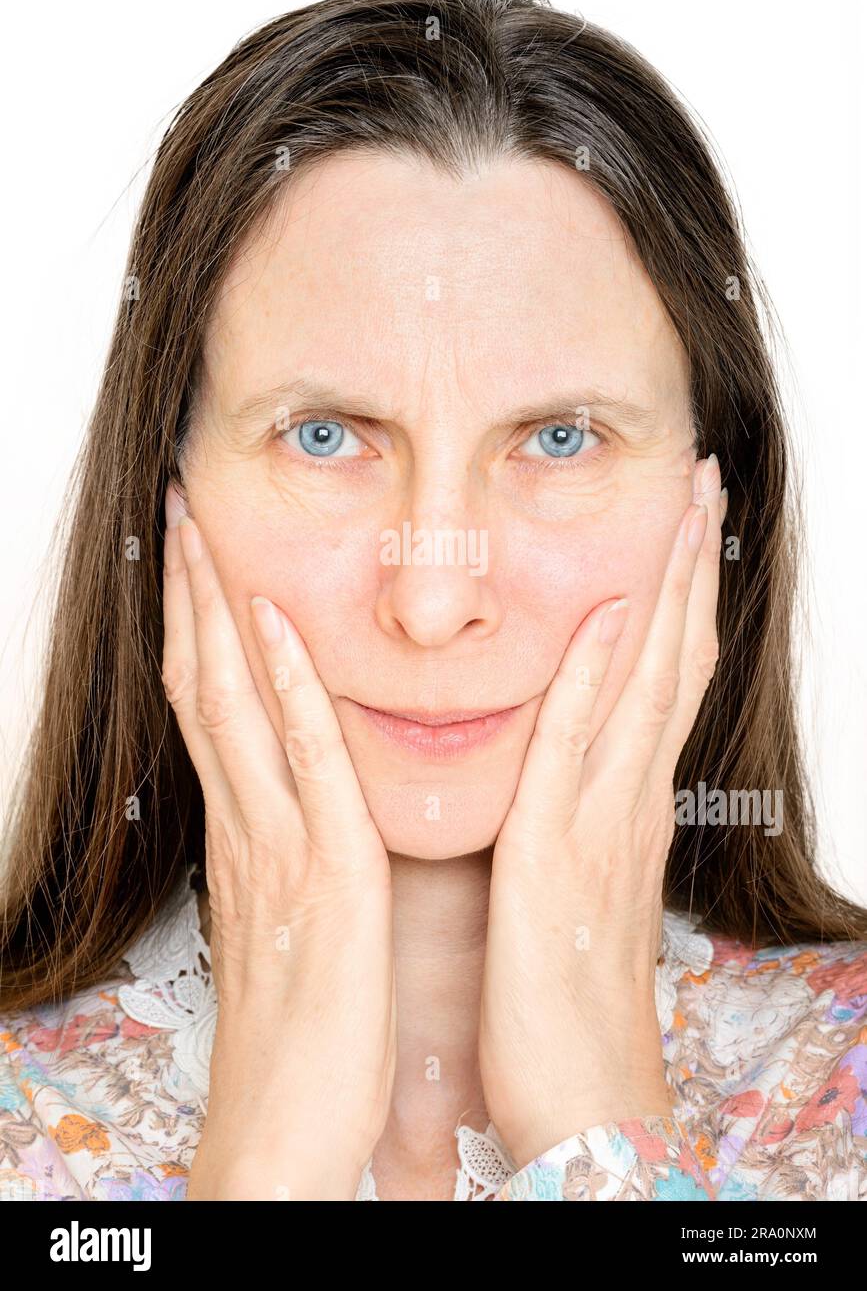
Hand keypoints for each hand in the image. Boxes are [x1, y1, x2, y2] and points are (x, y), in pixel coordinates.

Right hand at [161, 481, 395, 1198]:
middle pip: (204, 684)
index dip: (198, 626)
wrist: (289, 1127)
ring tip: (204, 530)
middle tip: (182, 510)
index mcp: (250, 833)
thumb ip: (292, 853)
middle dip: (190, 592)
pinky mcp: (322, 875)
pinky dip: (283, 689)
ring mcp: (277, 844)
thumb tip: (300, 802)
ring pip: (232, 703)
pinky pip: (301, 764)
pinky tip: (274, 625)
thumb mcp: (294, 920)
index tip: (195, 556)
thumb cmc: (304, 1033)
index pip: (212, 706)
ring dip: (218, 610)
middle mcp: (250, 824)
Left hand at [479, 455, 722, 1169]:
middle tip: (702, 480)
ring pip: (646, 682)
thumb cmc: (566, 994)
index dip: (680, 596)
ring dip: (663, 590)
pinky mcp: (558, 854)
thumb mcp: (575, 879)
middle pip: (674, 658)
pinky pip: (579, 749)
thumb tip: (569, 755)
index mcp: (626, 801)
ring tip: (681, 510)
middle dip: (689, 564)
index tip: (684, 522)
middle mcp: (628, 797)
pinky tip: (606, 615)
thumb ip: (575, 810)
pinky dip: (596, 677)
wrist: (584, 1092)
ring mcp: (602, 820)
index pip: (666, 676)